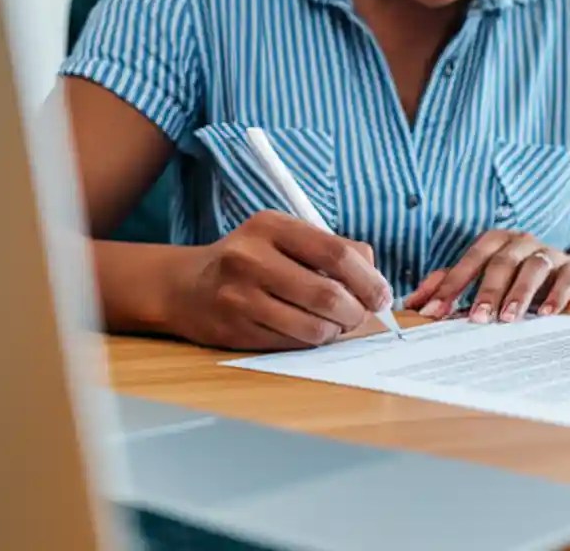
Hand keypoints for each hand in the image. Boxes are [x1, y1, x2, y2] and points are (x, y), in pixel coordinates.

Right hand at [167, 211, 391, 349]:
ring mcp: (239, 295)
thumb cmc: (253, 260)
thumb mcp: (286, 238)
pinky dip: (310, 341)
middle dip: (355, 312)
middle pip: (328, 294)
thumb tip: (377, 283)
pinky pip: (292, 344)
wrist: (187, 286)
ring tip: (333, 324)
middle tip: (359, 316)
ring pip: (313, 326)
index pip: (337, 253)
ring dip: (334, 330)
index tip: (381, 296)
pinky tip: (306, 330)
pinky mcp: (234, 328)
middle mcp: (250, 257)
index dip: (368, 280)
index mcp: (271, 225)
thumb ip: (334, 250)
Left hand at [404, 230, 569, 323]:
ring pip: (533, 268)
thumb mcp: (482, 279)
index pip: (470, 259)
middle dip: (486, 292)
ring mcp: (550, 253)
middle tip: (476, 319)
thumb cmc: (516, 279)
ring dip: (519, 293)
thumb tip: (413, 304)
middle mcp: (522, 242)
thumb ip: (449, 285)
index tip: (434, 312)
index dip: (451, 285)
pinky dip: (556, 296)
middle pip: (501, 262)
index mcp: (496, 241)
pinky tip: (545, 315)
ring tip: (508, 318)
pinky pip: (566, 278)